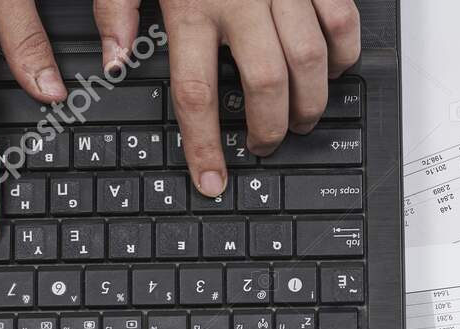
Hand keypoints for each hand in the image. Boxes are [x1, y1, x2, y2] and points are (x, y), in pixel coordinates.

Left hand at [94, 0, 359, 196]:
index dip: (205, 145)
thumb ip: (116, 6)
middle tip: (265, 145)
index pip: (196, 92)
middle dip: (270, 128)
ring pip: (310, 59)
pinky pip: (340, 17)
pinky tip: (334, 67)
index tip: (212, 179)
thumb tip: (115, 59)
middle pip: (265, 84)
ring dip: (311, 100)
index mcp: (191, 1)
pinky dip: (344, 50)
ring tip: (302, 117)